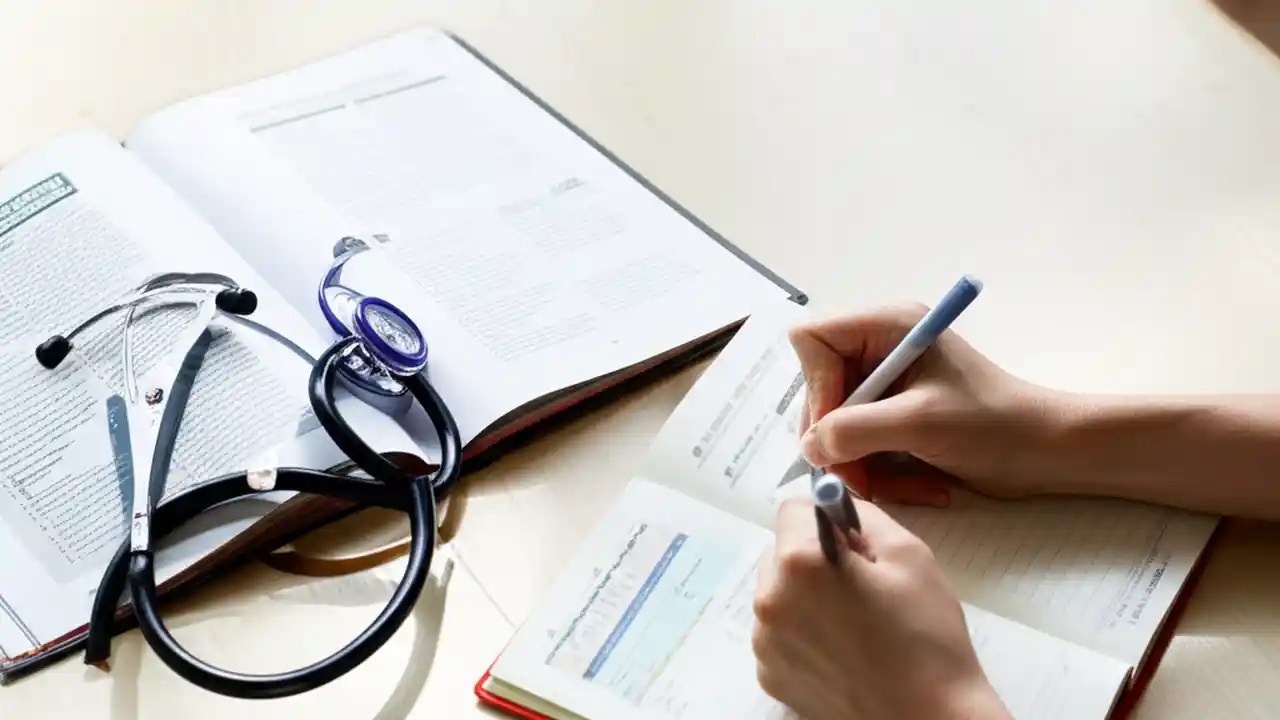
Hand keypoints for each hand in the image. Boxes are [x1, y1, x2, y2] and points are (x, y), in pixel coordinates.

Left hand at [752, 496, 1009, 719]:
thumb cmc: (927, 639)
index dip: (828, 518)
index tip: (854, 544)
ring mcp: (765, 641)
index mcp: (800, 563)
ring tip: (854, 622)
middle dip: (814, 557)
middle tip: (861, 586)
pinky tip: (842, 648)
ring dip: (806, 594)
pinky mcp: (769, 673)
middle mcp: (770, 600)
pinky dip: (803, 630)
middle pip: (781, 551)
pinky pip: (779, 630)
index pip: (794, 509)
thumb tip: (834, 506)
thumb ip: (863, 516)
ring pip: (779, 592)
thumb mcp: (909, 554)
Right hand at [789, 303, 1051, 505]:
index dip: (815, 386)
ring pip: (836, 428)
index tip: (836, 429)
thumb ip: (854, 430)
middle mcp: (878, 348)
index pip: (811, 340)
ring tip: (900, 486)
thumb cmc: (993, 425)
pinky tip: (920, 485)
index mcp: (886, 326)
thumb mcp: (918, 424)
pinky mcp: (893, 418)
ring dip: (862, 465)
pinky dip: (881, 473)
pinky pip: (859, 447)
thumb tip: (810, 447)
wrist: (1045, 454)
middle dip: (839, 440)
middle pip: (818, 391)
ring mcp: (884, 385)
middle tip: (861, 476)